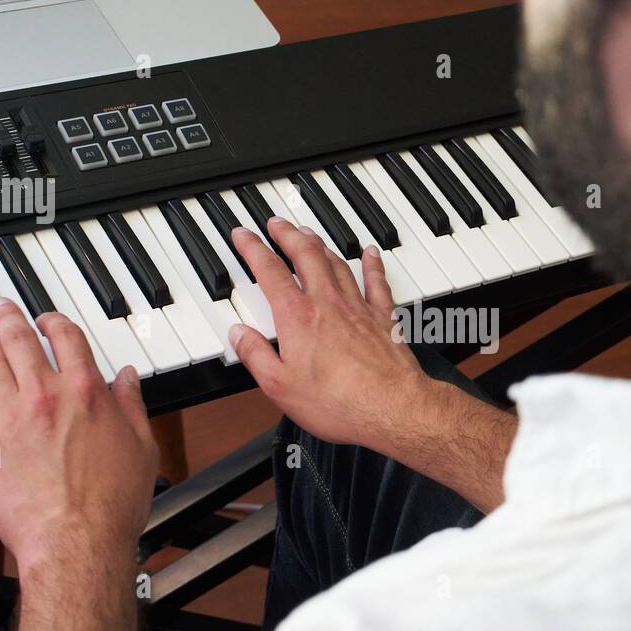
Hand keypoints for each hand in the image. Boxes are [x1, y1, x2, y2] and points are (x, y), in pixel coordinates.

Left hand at [0, 298, 158, 573]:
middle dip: (8, 318)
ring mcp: (11, 418)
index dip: (56, 322)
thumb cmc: (113, 503)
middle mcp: (46, 396)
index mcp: (87, 392)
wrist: (76, 540)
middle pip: (20, 341)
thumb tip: (128, 379)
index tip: (49, 320)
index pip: (67, 339)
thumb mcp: (142, 447)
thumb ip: (132, 406)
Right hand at [228, 218, 436, 450]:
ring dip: (321, 244)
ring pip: (337, 263)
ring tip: (309, 234)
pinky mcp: (383, 318)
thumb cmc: (338, 402)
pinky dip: (372, 264)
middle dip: (288, 234)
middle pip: (306, 255)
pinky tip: (370, 253)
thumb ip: (256, 355)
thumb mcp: (280, 386)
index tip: (244, 235)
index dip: (253, 249)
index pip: (270, 272)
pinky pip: (377, 282)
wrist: (391, 408)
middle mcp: (328, 303)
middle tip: (277, 223)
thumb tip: (239, 334)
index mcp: (297, 318)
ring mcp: (358, 307)